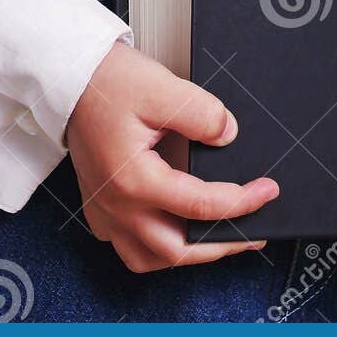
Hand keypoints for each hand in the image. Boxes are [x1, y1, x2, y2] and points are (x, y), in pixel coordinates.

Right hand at [63, 38, 279, 273]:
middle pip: (178, 250)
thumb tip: (228, 135)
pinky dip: (155, 248)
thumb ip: (202, 114)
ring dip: (187, 255)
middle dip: (223, 245)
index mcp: (134, 179)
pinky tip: (173, 230)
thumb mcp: (161, 87)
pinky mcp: (98, 206)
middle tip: (254, 231)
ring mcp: (104, 210)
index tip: (267, 191)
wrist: (69, 77)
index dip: (242, 201)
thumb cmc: (106, 81)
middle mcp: (117, 204)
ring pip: (149, 259)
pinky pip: (128, 246)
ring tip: (218, 239)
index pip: (201, 205)